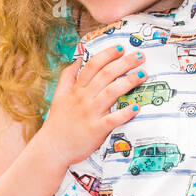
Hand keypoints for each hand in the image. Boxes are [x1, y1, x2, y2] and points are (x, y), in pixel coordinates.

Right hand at [40, 42, 146, 164]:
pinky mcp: (96, 129)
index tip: (121, 48)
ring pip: (111, 92)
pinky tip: (137, 107)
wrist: (53, 148)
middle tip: (140, 56)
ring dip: (128, 82)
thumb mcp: (59, 96)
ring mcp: (90, 113)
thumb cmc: (58, 122)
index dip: (108, 54)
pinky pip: (113, 119)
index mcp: (77, 90)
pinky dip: (125, 113)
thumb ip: (67, 77)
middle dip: (124, 63)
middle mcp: (84, 98)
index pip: (93, 65)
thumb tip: (77, 60)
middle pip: (106, 75)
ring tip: (142, 74)